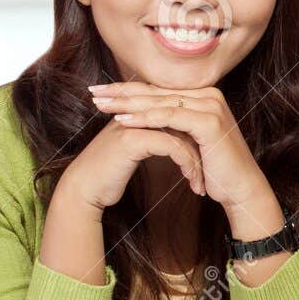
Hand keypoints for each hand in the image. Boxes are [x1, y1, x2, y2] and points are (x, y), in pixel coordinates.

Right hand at [56, 114, 205, 213]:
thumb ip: (156, 137)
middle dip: (202, 146)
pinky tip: (193, 182)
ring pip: (182, 133)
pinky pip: (173, 146)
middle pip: (184, 119)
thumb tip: (183, 138)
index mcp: (138, 110)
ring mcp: (134, 122)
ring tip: (202, 181)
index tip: (210, 157)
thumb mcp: (136, 150)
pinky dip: (188, 164)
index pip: (180, 113)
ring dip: (197, 159)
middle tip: (214, 168)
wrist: (84, 190)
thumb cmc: (109, 173)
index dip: (197, 135)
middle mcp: (136, 111)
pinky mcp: (133, 139)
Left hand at [86, 82, 275, 224]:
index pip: (159, 89)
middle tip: (94, 93)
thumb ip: (173, 124)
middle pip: (157, 92)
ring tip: (102, 106)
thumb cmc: (215, 168)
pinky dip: (145, 119)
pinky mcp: (209, 122)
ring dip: (128, 104)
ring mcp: (211, 107)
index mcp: (204, 96)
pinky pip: (169, 118)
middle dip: (122, 92)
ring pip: (160, 102)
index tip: (102, 91)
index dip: (128, 89)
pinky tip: (124, 121)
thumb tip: (142, 115)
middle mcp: (209, 95)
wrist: (241, 188)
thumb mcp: (190, 140)